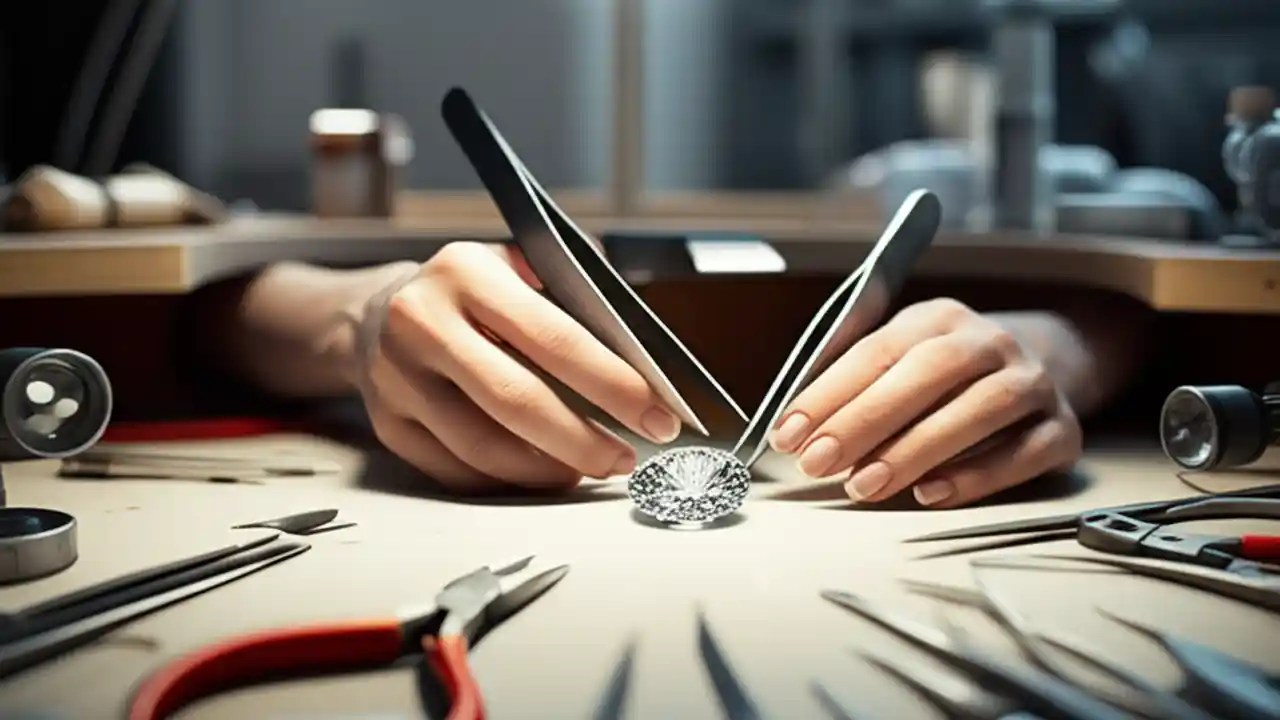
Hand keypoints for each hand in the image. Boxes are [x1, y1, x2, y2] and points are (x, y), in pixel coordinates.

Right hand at [353, 242, 680, 493]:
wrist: (373, 313)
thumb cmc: (469, 293)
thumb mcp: (515, 263)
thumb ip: (575, 291)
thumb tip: (645, 350)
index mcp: (465, 272)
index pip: (554, 338)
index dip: (614, 384)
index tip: (659, 415)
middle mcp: (421, 322)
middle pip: (517, 402)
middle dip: (586, 440)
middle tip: (627, 458)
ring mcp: (397, 379)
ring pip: (485, 448)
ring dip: (549, 470)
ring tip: (590, 467)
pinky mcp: (388, 426)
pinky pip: (459, 471)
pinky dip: (510, 481)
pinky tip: (544, 473)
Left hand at [768, 298, 1081, 507]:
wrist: (1047, 368)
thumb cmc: (944, 377)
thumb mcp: (898, 358)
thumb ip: (849, 381)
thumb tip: (792, 422)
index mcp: (937, 318)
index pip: (877, 351)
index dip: (829, 394)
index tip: (789, 434)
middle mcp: (990, 342)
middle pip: (929, 373)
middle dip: (866, 421)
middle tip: (819, 462)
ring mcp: (1034, 383)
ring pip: (981, 410)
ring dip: (916, 450)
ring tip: (865, 485)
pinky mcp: (1064, 429)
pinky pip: (1025, 452)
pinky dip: (978, 475)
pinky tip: (931, 493)